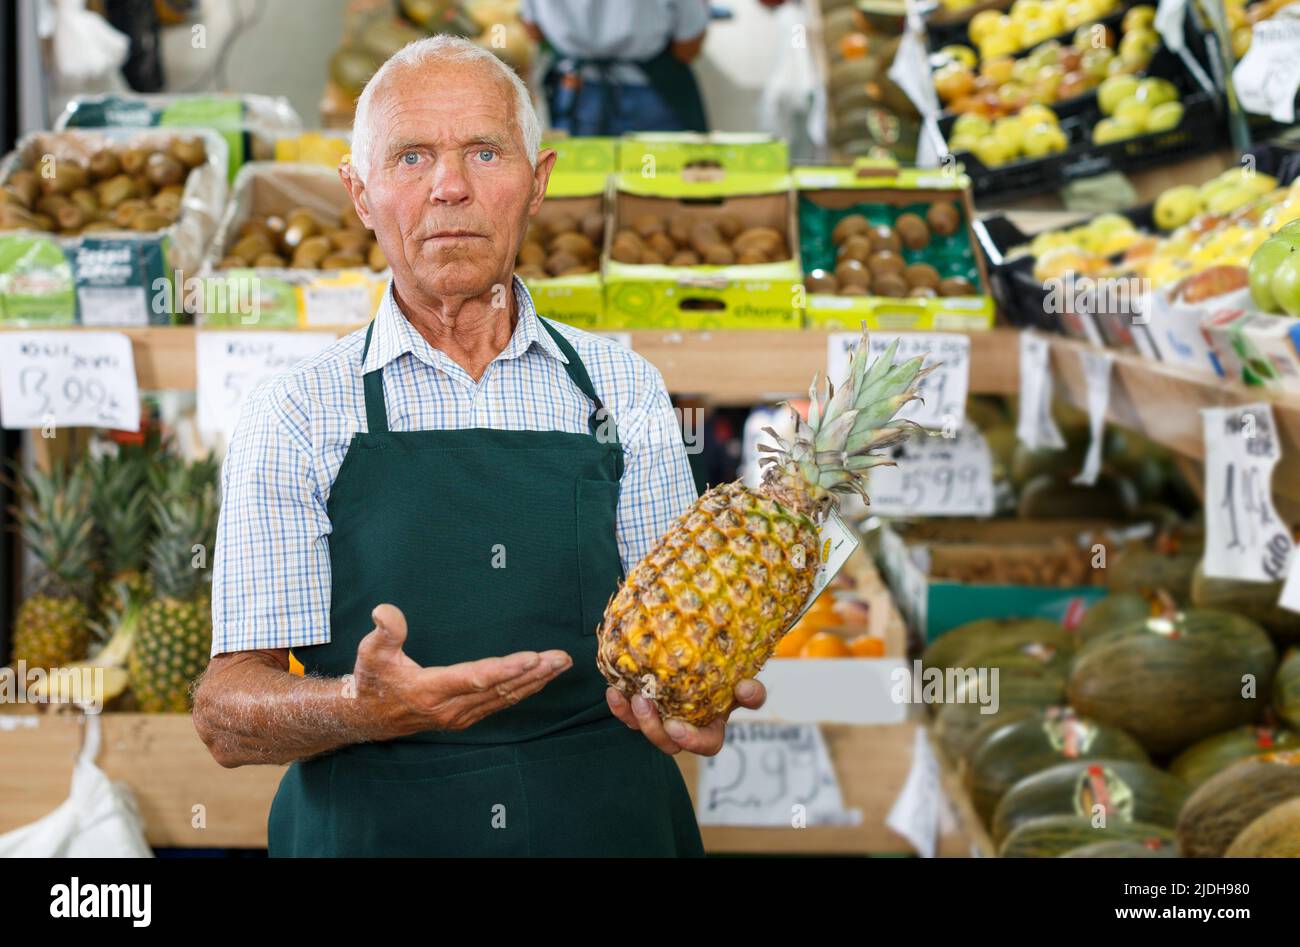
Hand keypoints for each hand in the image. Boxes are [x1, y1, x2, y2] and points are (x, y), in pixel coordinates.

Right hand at [354, 604, 571, 739]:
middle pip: (500, 689)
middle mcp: (450, 708)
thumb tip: (385, 611)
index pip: (475, 679)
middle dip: (534, 674)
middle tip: (561, 658)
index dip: (505, 669)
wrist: (367, 717)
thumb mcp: (371, 653)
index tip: (532, 658)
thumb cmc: (372, 680)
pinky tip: (540, 679)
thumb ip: (384, 632)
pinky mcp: (465, 717)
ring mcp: (460, 715)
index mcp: (429, 690)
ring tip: (560, 665)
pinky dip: (524, 691)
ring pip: (505, 698)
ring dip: (536, 682)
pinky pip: (500, 703)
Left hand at [605, 679, 765, 756]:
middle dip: (655, 729)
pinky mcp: (644, 710)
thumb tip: (746, 687)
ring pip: (648, 732)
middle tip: (646, 705)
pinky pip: (630, 716)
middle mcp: (686, 730)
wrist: (698, 657)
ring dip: (638, 719)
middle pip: (670, 743)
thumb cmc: (726, 674)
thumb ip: (750, 690)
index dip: (692, 740)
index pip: (708, 744)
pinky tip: (614, 690)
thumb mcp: (743, 681)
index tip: (676, 726)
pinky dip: (621, 707)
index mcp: (711, 727)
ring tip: (634, 697)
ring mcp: (663, 721)